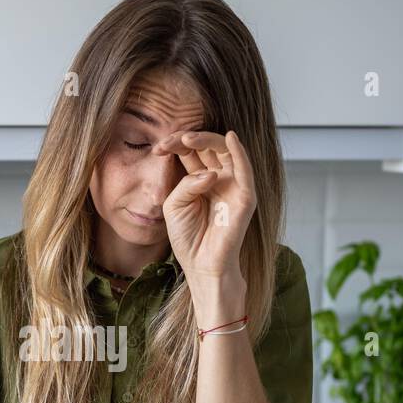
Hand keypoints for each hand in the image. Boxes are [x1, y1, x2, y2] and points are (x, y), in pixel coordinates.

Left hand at [155, 129, 255, 284]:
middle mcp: (218, 178)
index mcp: (199, 179)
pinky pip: (245, 169)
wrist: (201, 265)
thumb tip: (208, 173)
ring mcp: (233, 185)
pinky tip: (231, 137)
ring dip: (209, 139)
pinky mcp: (245, 196)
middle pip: (207, 147)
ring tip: (189, 138)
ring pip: (226, 151)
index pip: (191, 151)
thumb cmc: (188, 237)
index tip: (157, 149)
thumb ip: (186, 184)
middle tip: (171, 141)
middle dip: (188, 139)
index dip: (175, 144)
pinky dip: (240, 151)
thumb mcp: (174, 205)